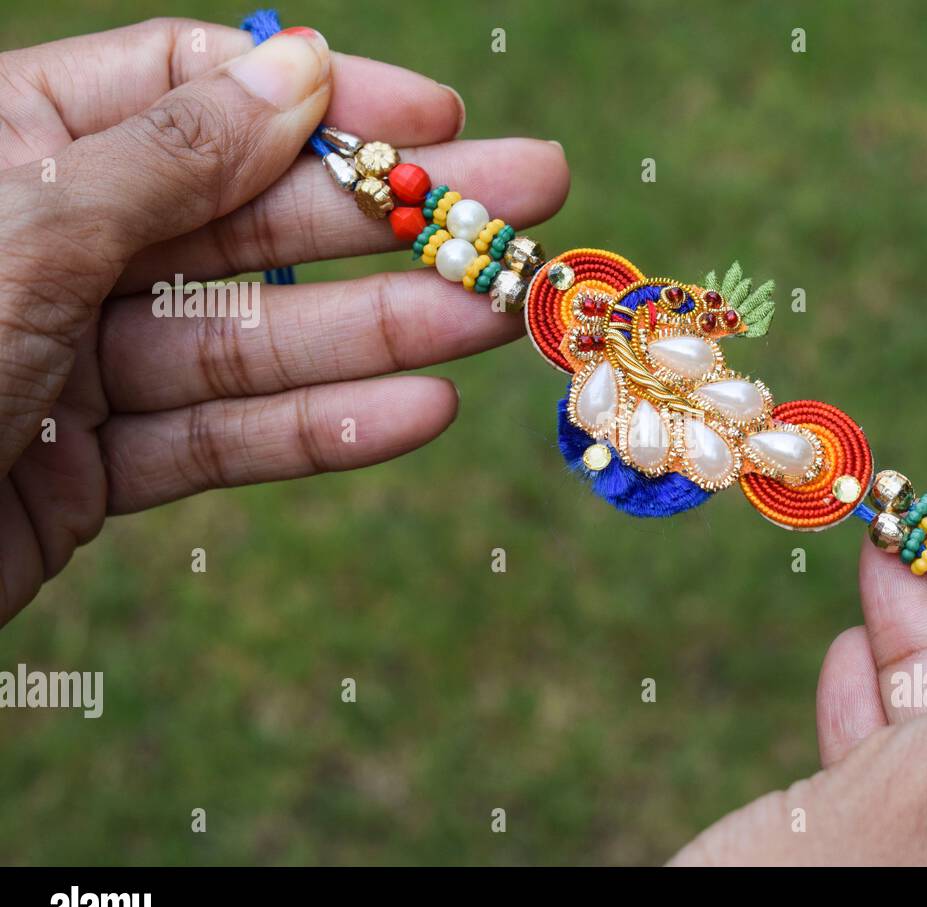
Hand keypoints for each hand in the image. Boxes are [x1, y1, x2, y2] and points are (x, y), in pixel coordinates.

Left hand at [0, 19, 567, 623]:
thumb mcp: (21, 236)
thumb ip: (164, 159)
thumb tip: (299, 69)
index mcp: (10, 145)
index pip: (190, 87)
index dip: (320, 94)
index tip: (436, 111)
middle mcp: (52, 242)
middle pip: (251, 216)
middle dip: (394, 214)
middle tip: (528, 199)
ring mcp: (75, 359)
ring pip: (253, 336)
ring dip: (384, 330)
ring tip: (501, 315)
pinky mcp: (91, 469)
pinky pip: (220, 441)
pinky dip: (318, 433)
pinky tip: (418, 415)